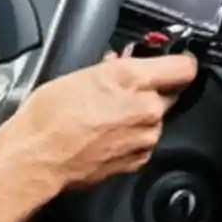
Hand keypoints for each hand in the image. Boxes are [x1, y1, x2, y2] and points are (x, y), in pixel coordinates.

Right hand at [0, 51, 197, 191]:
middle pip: (170, 93)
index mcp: (134, 79)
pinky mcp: (138, 160)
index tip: (174, 62)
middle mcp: (147, 108)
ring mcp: (145, 137)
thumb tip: (122, 63)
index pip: (184, 67)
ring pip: (155, 118)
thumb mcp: (79, 74)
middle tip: (123, 89)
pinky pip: (144, 141)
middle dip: (151, 89)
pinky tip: (105, 134)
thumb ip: (112, 68)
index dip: (179, 62)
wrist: (37, 157)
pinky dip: (131, 136)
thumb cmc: (48, 117)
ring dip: (139, 114)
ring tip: (106, 116)